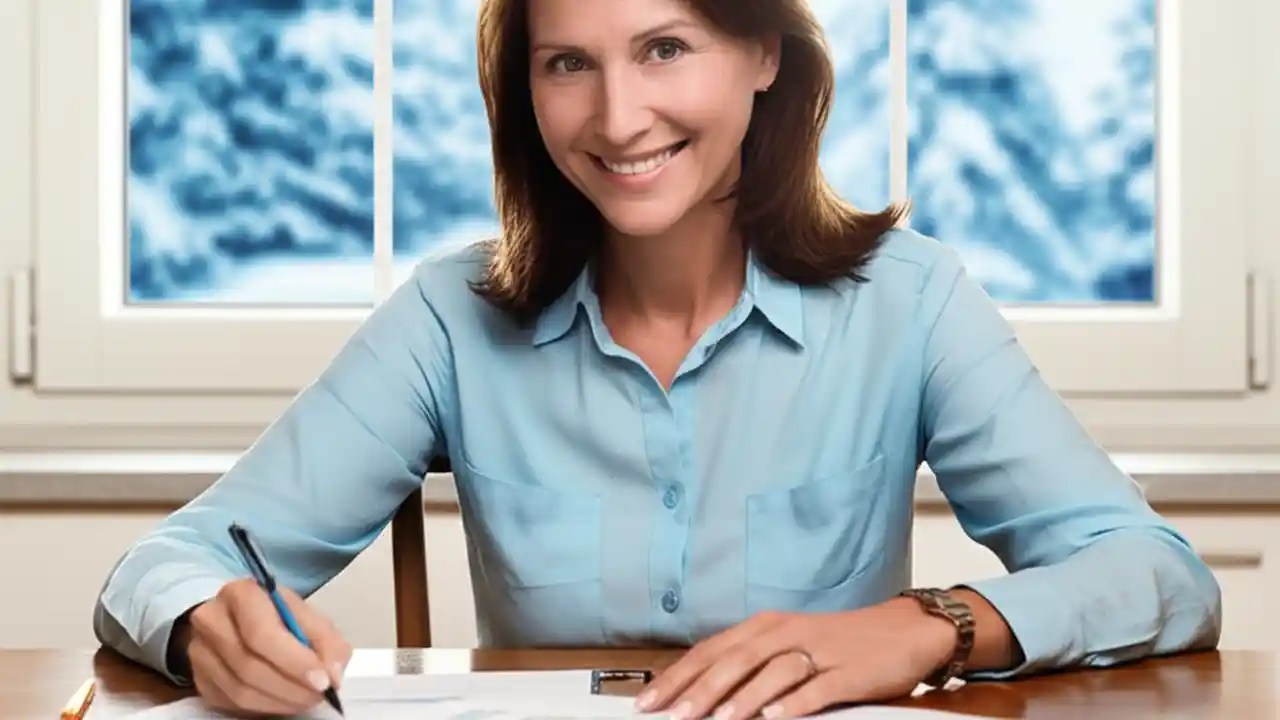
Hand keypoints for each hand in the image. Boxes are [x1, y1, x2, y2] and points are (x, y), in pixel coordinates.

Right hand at [176, 578, 352, 716]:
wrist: (234, 619)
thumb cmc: (273, 614)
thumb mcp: (304, 614)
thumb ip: (325, 639)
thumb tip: (332, 673)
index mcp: (241, 594)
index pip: (262, 634)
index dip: (295, 661)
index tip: (323, 680)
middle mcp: (212, 620)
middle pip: (250, 665)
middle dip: (292, 686)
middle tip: (319, 693)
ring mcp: (200, 652)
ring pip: (240, 690)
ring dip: (281, 701)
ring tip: (307, 698)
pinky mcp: (200, 680)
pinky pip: (232, 703)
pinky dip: (265, 708)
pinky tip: (285, 701)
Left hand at [635, 599, 955, 719]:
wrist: (903, 630)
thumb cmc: (840, 642)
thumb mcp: (787, 645)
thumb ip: (748, 665)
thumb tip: (702, 692)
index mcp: (765, 627)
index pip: (710, 651)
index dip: (677, 676)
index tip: (649, 701)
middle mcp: (785, 634)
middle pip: (733, 660)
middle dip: (698, 690)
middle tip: (672, 715)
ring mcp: (816, 651)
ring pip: (769, 673)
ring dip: (740, 699)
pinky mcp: (846, 671)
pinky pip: (815, 688)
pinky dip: (793, 702)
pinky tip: (774, 716)